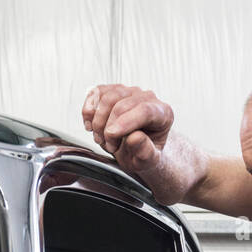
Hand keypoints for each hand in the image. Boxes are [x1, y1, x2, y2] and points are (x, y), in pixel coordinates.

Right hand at [81, 85, 196, 203]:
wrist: (136, 149)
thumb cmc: (144, 153)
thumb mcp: (148, 161)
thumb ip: (145, 152)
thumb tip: (135, 137)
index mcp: (163, 114)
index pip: (145, 110)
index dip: (126, 122)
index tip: (111, 135)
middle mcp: (148, 98)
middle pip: (123, 104)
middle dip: (109, 128)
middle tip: (109, 147)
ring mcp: (130, 92)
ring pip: (108, 97)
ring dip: (98, 121)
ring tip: (101, 139)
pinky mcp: (113, 90)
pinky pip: (96, 93)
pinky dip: (89, 110)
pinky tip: (90, 125)